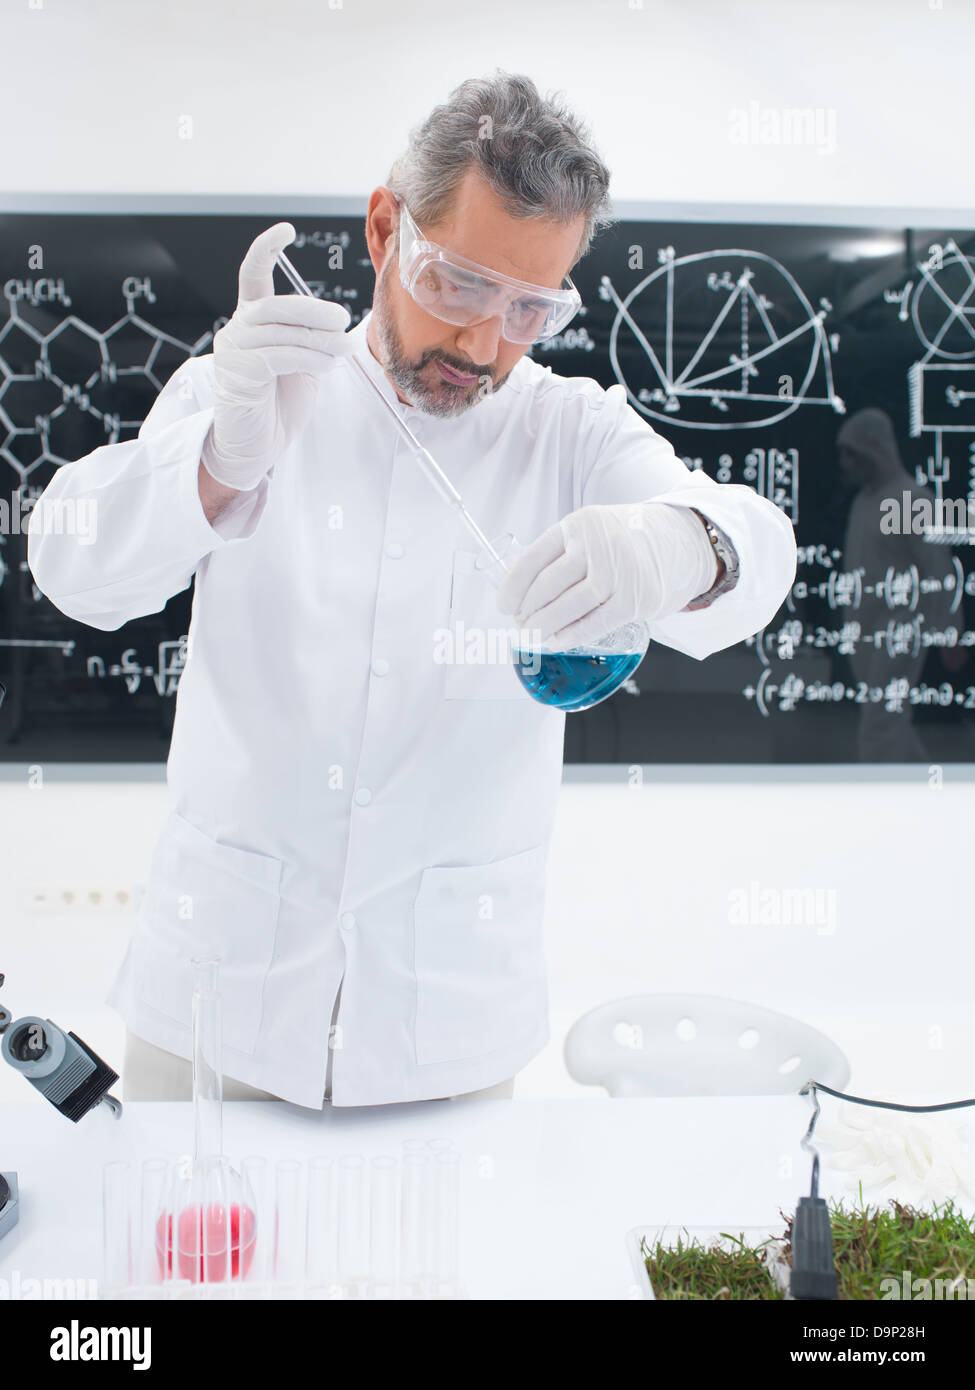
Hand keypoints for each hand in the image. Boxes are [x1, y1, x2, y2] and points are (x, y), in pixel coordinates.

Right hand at [201, 222, 353, 490]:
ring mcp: (234, 351)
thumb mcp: (303, 364)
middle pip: (275, 304)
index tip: (287, 230)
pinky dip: (306, 358)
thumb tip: (339, 327)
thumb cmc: (280, 406)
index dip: (266, 249)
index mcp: (252, 321)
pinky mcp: (238, 374)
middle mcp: (237, 330)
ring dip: (318, 340)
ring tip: (342, 351)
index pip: (252, 275)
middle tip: (342, 320)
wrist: (255, 448)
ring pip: (280, 331)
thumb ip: (312, 340)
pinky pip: (277, 355)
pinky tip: (324, 366)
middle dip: (313, 309)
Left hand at [494, 502, 717, 648]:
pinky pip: (594, 623)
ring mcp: (618, 572)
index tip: (503, 605)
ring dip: (545, 625)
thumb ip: (566, 552)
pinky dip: (572, 635)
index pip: (533, 558)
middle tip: (520, 624)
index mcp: (579, 525)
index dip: (512, 587)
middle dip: (527, 610)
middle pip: (548, 585)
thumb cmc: (632, 539)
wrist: (683, 540)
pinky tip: (557, 642)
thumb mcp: (596, 529)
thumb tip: (526, 591)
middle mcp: (597, 544)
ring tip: (533, 635)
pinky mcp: (635, 599)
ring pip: (569, 605)